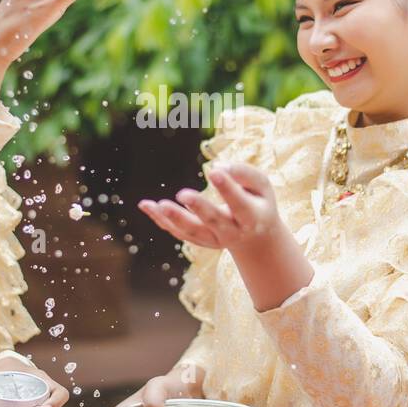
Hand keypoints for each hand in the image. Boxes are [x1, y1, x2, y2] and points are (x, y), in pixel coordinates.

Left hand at [137, 161, 282, 253]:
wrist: (254, 237)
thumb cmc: (257, 203)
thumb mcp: (261, 187)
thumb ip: (245, 174)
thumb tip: (218, 166)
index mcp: (251, 219)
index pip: (239, 204)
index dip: (227, 189)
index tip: (214, 172)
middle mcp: (232, 233)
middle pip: (214, 221)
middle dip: (198, 208)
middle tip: (182, 194)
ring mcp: (212, 240)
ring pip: (191, 232)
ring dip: (173, 218)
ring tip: (157, 204)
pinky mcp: (197, 240)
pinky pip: (177, 232)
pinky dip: (160, 220)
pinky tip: (145, 205)